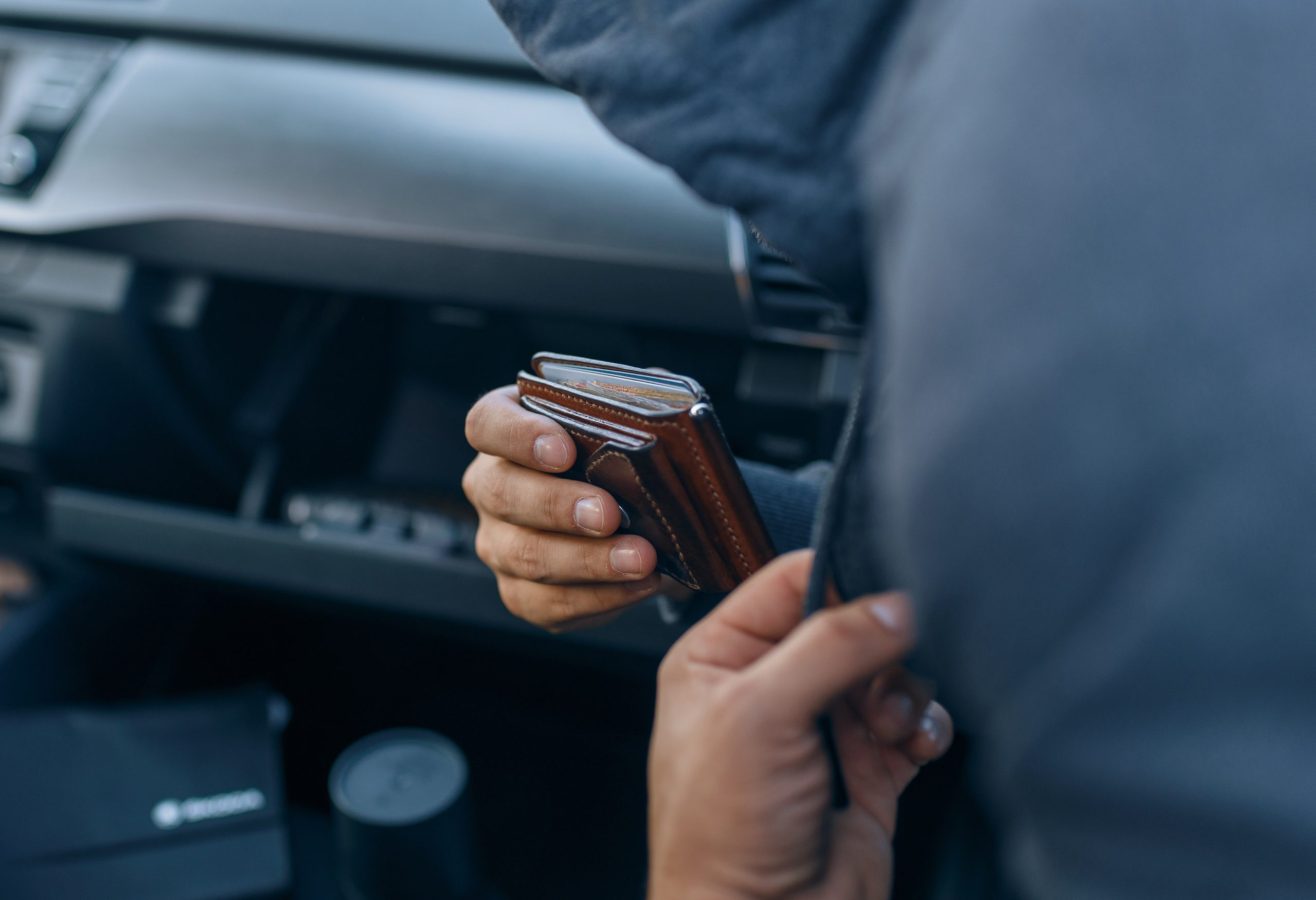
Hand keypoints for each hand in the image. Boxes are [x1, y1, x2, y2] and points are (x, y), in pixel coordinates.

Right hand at [463, 385, 661, 629]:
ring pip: (524, 556)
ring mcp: (499, 542)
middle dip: (557, 505)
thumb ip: (634, 403)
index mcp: (506, 430)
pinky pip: (548, 604)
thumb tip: (661, 404)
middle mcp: (491, 485)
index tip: (564, 448)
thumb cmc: (623, 453)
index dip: (519, 435)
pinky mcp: (522, 591)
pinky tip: (639, 584)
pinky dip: (599, 598)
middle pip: (501, 493)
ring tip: (640, 558)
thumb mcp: (627, 416)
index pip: (488, 423)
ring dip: (586, 560)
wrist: (638, 511)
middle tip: (609, 513)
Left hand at [648, 551, 952, 899]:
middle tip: (879, 681)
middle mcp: (767, 687)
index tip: (881, 600)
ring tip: (892, 724)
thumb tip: (894, 602)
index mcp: (717, 658)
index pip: (787, 582)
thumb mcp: (760, 714)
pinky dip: (924, 727)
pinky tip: (917, 745)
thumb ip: (829, 646)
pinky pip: (911, 723)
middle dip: (878, 648)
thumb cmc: (724, 833)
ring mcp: (819, 730)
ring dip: (904, 690)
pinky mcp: (865, 770)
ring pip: (886, 671)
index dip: (839, 582)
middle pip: (847, 625)